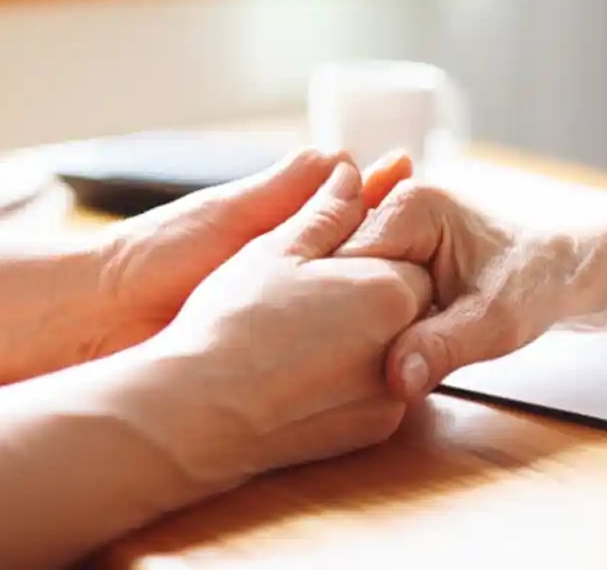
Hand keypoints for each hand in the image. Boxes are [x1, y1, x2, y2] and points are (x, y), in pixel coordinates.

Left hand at [44, 148, 413, 368]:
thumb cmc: (158, 255)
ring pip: (342, 299)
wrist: (106, 316)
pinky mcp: (273, 347)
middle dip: (390, 252)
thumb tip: (344, 156)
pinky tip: (382, 342)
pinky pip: (320, 340)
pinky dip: (349, 338)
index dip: (380, 204)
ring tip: (426, 296)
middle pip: (351, 255)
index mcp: (275, 223)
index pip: (343, 208)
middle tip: (442, 253)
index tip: (418, 190)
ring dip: (376, 299)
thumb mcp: (229, 213)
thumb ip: (284, 190)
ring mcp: (279, 306)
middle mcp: (283, 263)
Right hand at [144, 162, 432, 477]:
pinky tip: (297, 369)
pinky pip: (371, 388)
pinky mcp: (369, 431)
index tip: (322, 255)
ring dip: (358, 334)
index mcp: (390, 290)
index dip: (366, 248)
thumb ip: (327, 212)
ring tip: (296, 331)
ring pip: (388, 346)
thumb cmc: (234, 320)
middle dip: (368, 290)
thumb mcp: (277, 248)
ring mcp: (389, 395)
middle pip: (404, 302)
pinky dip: (345, 375)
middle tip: (307, 290)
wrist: (199, 413)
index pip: (408, 253)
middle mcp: (405, 346)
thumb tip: (351, 175)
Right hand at [337, 182, 577, 400]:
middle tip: (329, 367)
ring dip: (342, 318)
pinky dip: (355, 315)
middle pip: (333, 266)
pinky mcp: (392, 250)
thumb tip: (395, 380)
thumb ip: (444, 348)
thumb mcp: (497, 323)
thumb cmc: (540, 285)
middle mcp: (391, 207)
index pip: (341, 260)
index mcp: (411, 206)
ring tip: (337, 362)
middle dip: (333, 314)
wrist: (566, 272)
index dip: (330, 309)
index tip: (322, 356)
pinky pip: (356, 284)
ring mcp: (389, 228)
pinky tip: (354, 350)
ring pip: (340, 279)